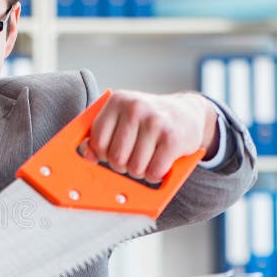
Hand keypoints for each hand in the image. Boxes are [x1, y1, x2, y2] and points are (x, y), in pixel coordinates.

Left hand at [82, 90, 219, 183]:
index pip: (98, 141)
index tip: (113, 152)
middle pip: (116, 158)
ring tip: (147, 158)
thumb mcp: (122, 119)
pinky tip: (160, 163)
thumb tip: (88, 156)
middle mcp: (135, 107)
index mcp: (117, 101)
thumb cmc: (147, 120)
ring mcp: (155, 122)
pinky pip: (154, 172)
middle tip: (133, 157)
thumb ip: (101, 135)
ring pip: (135, 168)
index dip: (104, 154)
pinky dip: (155, 175)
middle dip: (122, 165)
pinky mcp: (173, 138)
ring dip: (140, 172)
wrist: (188, 111)